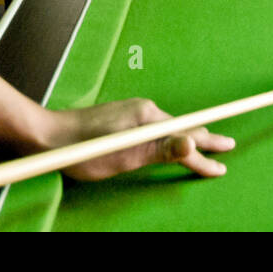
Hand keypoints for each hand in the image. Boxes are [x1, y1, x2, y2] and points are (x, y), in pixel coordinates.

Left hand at [42, 98, 235, 180]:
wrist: (45, 134)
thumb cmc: (81, 149)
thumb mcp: (123, 156)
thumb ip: (160, 150)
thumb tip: (192, 142)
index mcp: (148, 117)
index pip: (187, 137)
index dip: (208, 151)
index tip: (225, 162)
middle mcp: (144, 109)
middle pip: (181, 126)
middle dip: (205, 138)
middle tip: (227, 145)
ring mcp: (132, 112)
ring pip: (167, 126)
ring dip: (187, 136)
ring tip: (203, 142)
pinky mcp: (122, 116)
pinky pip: (154, 126)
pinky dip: (167, 135)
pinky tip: (166, 139)